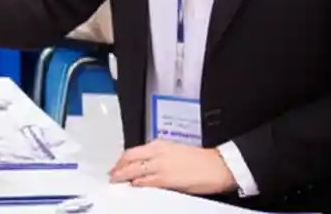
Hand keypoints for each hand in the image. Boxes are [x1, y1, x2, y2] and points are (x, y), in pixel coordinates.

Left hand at [108, 140, 237, 194]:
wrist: (217, 166)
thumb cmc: (201, 160)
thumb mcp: (175, 151)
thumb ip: (159, 156)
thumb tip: (146, 164)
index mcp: (160, 145)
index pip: (132, 151)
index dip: (121, 160)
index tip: (116, 165)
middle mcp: (157, 153)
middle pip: (129, 160)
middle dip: (118, 168)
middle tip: (112, 175)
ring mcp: (161, 166)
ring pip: (134, 171)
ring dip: (124, 177)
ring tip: (117, 181)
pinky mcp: (167, 179)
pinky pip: (146, 182)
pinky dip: (137, 184)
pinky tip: (133, 186)